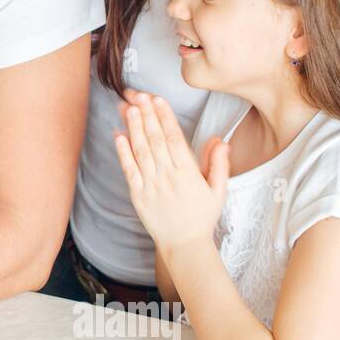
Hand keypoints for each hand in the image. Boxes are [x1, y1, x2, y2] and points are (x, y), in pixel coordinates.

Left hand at [113, 91, 229, 255]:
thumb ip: (219, 164)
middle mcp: (168, 177)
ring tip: (129, 108)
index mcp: (188, 174)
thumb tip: (220, 140)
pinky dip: (123, 152)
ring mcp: (151, 186)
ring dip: (134, 128)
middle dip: (147, 115)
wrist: (184, 245)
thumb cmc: (202, 217)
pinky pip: (129, 170)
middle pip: (156, 140)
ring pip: (141, 151)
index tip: (159, 100)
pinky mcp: (138, 195)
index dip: (165, 117)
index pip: (175, 139)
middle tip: (140, 95)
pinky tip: (118, 136)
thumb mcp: (219, 191)